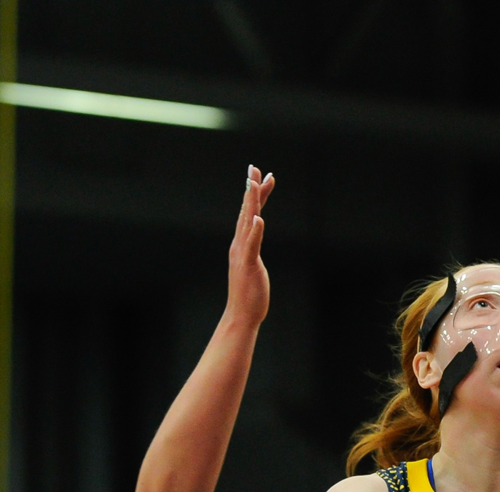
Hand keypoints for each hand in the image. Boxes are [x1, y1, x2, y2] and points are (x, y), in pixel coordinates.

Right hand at [226, 165, 274, 325]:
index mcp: (242, 244)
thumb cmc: (249, 293)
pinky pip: (252, 245)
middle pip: (247, 211)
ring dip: (251, 203)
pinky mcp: (248, 265)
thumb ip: (253, 249)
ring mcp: (242, 254)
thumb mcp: (253, 265)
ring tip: (254, 184)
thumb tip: (254, 237)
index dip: (255, 193)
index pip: (250, 213)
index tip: (259, 175)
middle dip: (251, 189)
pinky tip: (259, 218)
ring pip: (247, 223)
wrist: (241, 315)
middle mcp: (240, 245)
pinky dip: (255, 231)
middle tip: (254, 168)